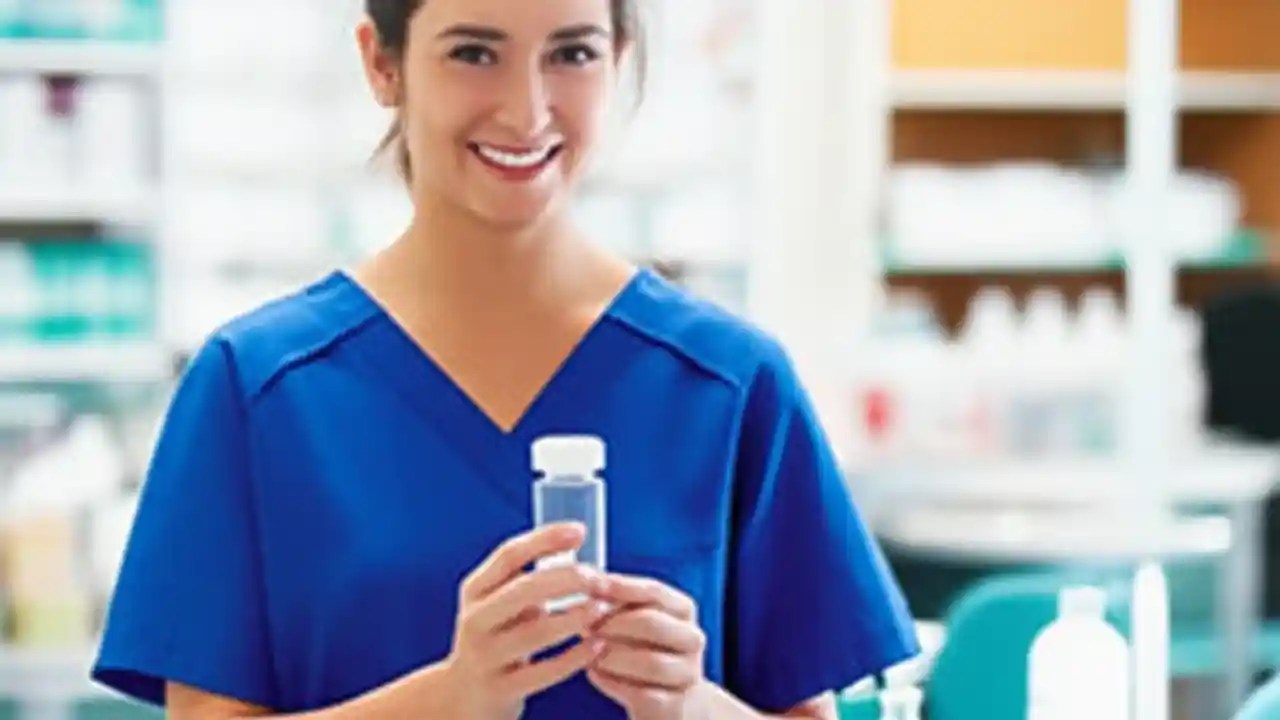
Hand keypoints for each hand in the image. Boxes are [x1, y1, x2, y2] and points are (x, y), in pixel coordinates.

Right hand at [443, 523, 611, 719]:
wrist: (461, 696)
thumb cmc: (495, 638)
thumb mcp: (496, 604)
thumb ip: (527, 580)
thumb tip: (579, 551)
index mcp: (476, 590)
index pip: (509, 555)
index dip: (545, 540)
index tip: (579, 531)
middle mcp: (475, 619)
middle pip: (524, 590)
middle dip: (568, 580)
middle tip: (599, 578)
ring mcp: (485, 655)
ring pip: (535, 632)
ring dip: (575, 618)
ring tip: (602, 609)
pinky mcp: (499, 689)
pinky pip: (543, 672)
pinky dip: (574, 658)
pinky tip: (597, 646)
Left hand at [587, 574, 707, 719]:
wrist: (670, 700)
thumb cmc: (643, 650)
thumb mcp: (633, 621)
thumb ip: (614, 603)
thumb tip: (589, 587)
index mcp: (682, 609)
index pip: (654, 591)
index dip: (621, 587)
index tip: (593, 586)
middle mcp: (692, 638)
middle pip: (652, 623)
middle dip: (614, 624)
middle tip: (587, 627)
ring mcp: (687, 673)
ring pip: (650, 663)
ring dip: (612, 657)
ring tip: (590, 654)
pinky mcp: (675, 705)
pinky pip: (642, 693)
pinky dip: (612, 682)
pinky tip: (594, 673)